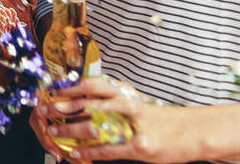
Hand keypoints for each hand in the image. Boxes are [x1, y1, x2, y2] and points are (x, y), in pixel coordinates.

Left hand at [34, 76, 190, 162]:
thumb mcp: (139, 104)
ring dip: (70, 130)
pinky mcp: (140, 147)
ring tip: (53, 133)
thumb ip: (116, 103)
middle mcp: (129, 106)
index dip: (70, 87)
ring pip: (95, 126)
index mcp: (127, 93)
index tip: (51, 89)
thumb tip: (86, 103)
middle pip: (89, 102)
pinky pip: (109, 150)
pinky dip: (89, 152)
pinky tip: (76, 153)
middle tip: (44, 109)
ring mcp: (134, 127)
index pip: (94, 84)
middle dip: (64, 106)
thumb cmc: (163, 118)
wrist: (196, 131)